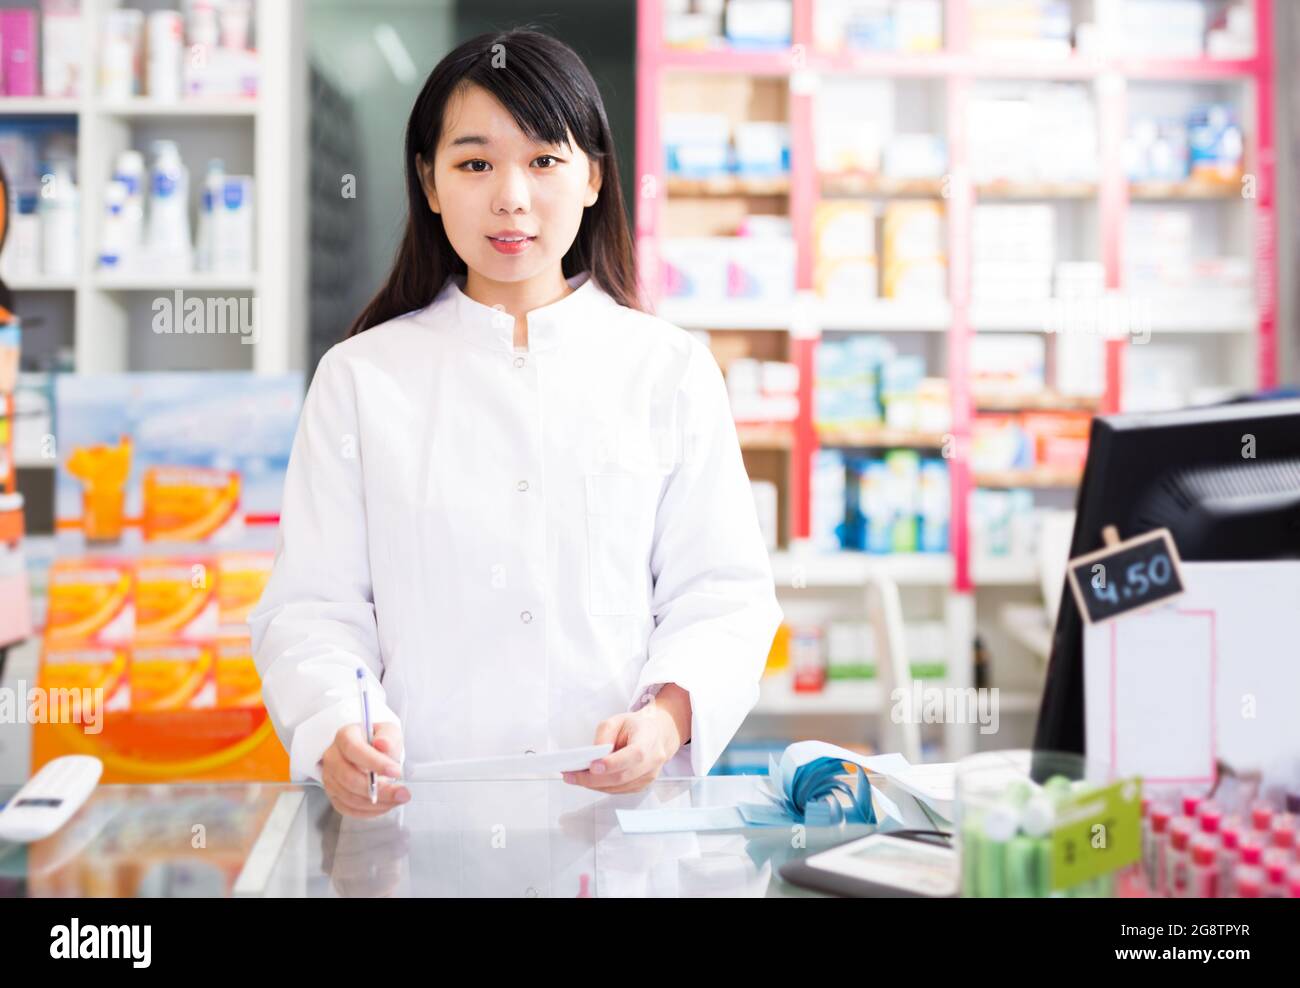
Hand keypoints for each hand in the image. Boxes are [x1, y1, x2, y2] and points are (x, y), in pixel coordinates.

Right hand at [321, 722, 409, 817]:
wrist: (370, 751)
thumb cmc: (378, 741)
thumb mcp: (388, 731)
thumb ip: (388, 737)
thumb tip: (383, 744)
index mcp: (345, 736)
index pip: (354, 749)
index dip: (374, 762)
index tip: (396, 771)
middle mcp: (332, 757)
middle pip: (349, 778)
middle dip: (379, 789)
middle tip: (401, 792)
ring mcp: (330, 778)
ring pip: (349, 796)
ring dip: (376, 802)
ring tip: (397, 798)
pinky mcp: (333, 794)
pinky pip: (348, 809)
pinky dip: (368, 811)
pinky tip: (385, 805)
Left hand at [563, 686, 690, 793]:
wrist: (657, 735)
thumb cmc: (637, 727)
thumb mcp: (618, 720)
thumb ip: (604, 735)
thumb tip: (593, 756)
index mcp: (648, 740)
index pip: (634, 755)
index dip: (613, 763)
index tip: (592, 766)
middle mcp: (653, 761)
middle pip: (623, 776)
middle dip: (595, 779)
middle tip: (573, 776)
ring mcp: (649, 776)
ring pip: (619, 787)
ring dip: (596, 785)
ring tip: (576, 777)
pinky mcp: (642, 785)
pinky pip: (620, 790)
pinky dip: (603, 787)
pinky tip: (590, 780)